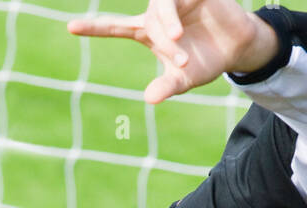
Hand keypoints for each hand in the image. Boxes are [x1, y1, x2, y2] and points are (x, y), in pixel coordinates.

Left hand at [69, 0, 277, 103]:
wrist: (236, 47)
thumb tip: (149, 99)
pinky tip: (182, 27)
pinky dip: (178, 11)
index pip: (114, 28)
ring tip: (180, 43)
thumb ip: (166, 87)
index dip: (94, 28)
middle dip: (164, 39)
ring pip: (162, 6)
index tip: (70, 28)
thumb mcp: (184, 79)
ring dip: (169, 24)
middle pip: (149, 19)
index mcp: (148, 32)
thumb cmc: (205, 62)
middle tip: (181, 59)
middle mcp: (157, 13)